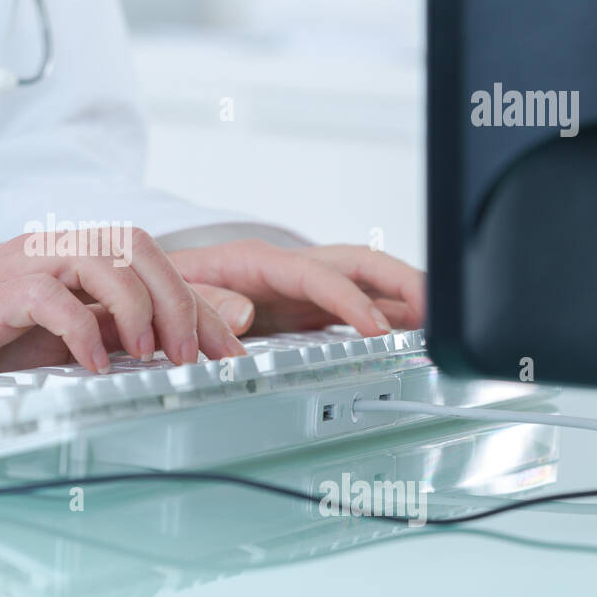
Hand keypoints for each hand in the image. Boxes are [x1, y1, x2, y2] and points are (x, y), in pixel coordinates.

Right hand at [0, 229, 247, 384]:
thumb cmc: (7, 339)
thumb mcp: (84, 334)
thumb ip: (139, 327)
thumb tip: (212, 333)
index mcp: (87, 255)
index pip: (158, 264)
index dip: (202, 304)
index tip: (231, 353)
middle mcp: (62, 248)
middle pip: (136, 247)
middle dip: (176, 300)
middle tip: (191, 357)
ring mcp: (30, 262)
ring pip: (100, 258)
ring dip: (136, 308)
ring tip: (149, 356)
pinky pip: (49, 297)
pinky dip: (80, 330)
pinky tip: (94, 365)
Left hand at [166, 240, 425, 337]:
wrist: (154, 288)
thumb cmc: (164, 286)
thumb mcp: (173, 290)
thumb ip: (205, 299)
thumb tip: (244, 314)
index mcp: (258, 262)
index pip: (317, 275)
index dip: (349, 300)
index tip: (373, 328)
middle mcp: (288, 270)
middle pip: (358, 264)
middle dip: (401, 281)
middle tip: (438, 309)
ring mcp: (301, 289)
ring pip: (366, 283)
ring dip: (404, 297)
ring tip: (442, 321)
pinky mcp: (305, 309)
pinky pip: (356, 306)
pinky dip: (388, 316)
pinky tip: (412, 333)